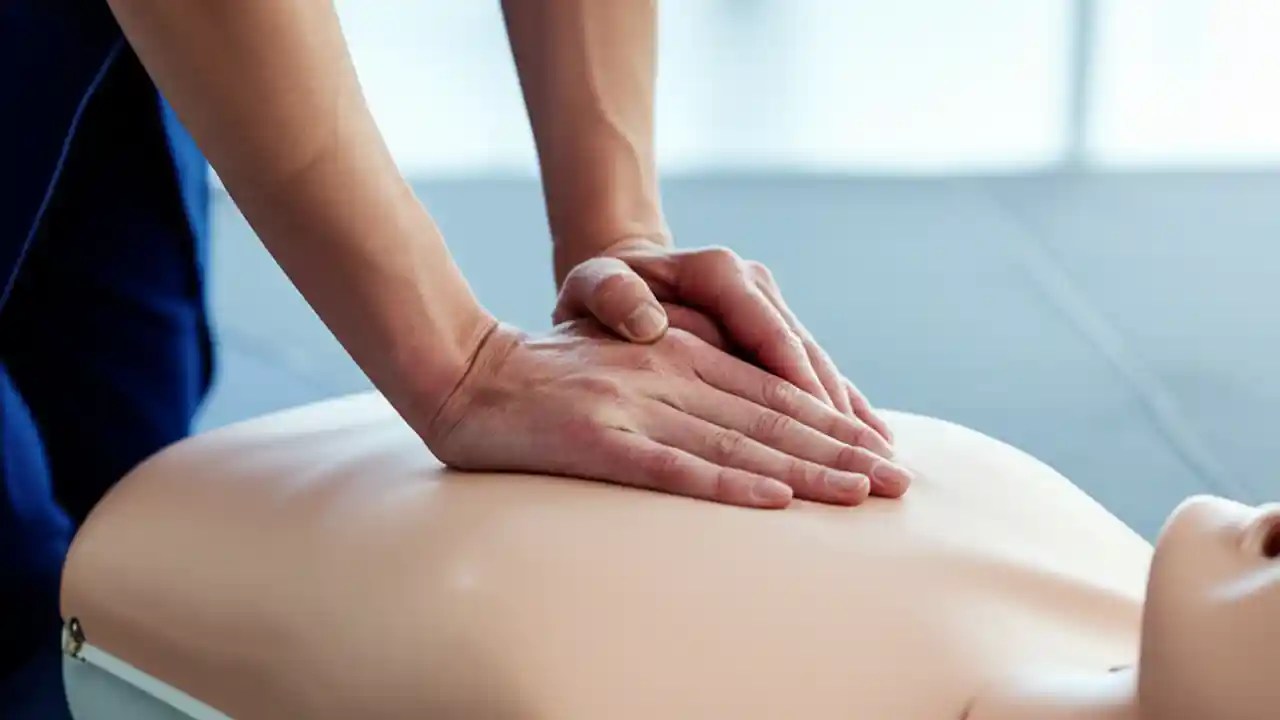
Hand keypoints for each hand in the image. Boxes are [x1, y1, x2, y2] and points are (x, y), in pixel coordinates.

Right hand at [420, 321, 911, 507]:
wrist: (468, 373)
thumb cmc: (546, 378)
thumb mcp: (626, 368)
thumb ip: (681, 383)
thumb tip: (742, 426)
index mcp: (678, 357)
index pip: (771, 394)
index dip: (831, 425)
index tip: (881, 453)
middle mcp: (669, 376)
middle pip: (770, 419)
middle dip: (841, 452)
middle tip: (898, 482)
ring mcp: (635, 406)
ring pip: (737, 443)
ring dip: (806, 472)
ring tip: (860, 494)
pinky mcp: (599, 438)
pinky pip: (673, 466)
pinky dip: (728, 485)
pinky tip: (773, 501)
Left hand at [553, 237, 894, 445]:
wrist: (619, 277)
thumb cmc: (601, 290)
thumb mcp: (594, 285)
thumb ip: (613, 295)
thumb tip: (648, 323)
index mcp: (721, 274)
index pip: (769, 334)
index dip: (798, 382)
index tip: (824, 426)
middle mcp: (757, 290)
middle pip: (806, 355)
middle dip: (839, 412)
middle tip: (871, 458)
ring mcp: (770, 312)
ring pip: (817, 369)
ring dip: (849, 417)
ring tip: (882, 458)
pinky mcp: (772, 337)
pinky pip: (811, 377)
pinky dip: (839, 410)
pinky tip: (868, 440)